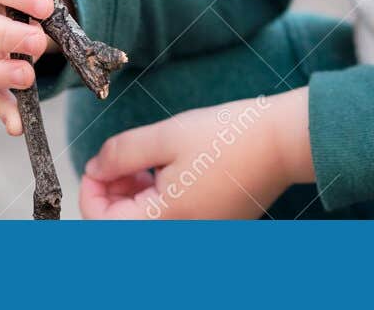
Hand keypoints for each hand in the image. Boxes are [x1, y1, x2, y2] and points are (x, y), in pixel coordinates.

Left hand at [79, 88, 313, 218]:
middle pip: (123, 228)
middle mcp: (180, 238)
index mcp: (165, 222)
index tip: (98, 163)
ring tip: (147, 162)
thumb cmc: (228, 136)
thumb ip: (121, 154)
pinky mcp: (211, 229)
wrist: (283, 142)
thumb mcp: (166, 136)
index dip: (90, 192)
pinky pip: (170, 223)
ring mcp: (198, 236)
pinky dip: (158, 202)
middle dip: (113, 193)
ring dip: (134, 198)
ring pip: (145, 226)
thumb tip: (94, 168)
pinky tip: (168, 173)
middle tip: (124, 159)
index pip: (103, 224)